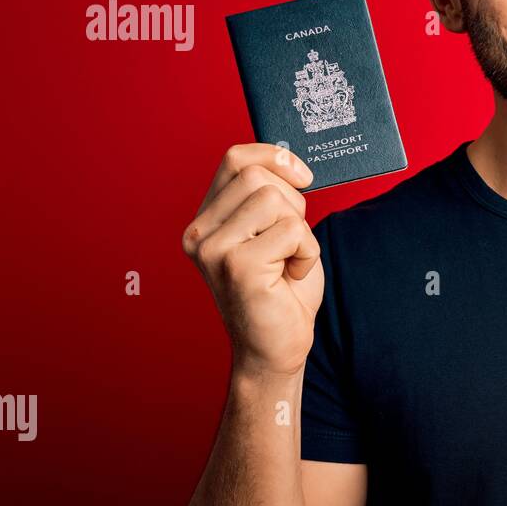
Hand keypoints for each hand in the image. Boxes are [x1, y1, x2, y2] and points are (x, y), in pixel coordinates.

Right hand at [182, 143, 321, 377]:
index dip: (275, 157)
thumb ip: (269, 197)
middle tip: (290, 244)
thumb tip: (286, 161)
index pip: (235, 159)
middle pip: (258, 177)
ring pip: (274, 200)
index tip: (303, 177)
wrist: (277, 348)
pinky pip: (291, 231)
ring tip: (288, 262)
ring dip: (299, 231)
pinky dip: (306, 253)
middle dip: (293, 205)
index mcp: (206, 220)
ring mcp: (214, 249)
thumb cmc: (281, 291)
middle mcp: (200, 233)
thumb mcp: (275, 231)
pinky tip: (290, 277)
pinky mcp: (237, 266)